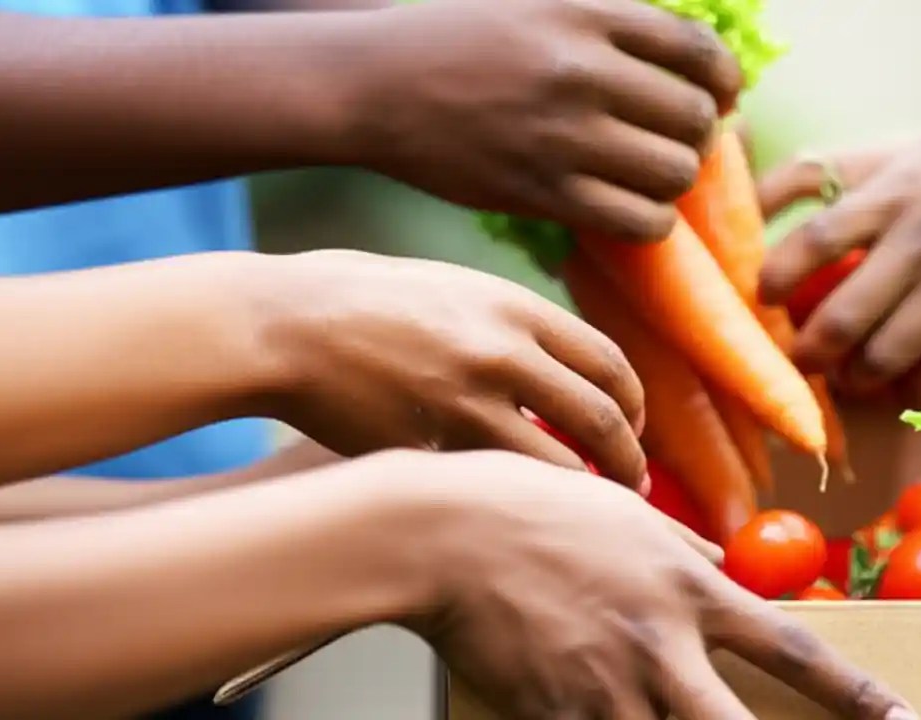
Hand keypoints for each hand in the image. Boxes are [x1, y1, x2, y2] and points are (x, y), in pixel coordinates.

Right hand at [263, 250, 646, 488]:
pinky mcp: (431, 449)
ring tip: (592, 512)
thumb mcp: (455, 287)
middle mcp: (505, 352)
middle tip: (634, 484)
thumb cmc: (362, 299)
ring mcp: (468, 404)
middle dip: (629, 459)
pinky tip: (523, 512)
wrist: (285, 324)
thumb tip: (561, 366)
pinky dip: (519, 503)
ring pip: (562, 466)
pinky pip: (497, 486)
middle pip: (602, 417)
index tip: (634, 427)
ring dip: (588, 494)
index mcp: (515, 306)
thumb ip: (513, 325)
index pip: (609, 362)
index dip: (635, 404)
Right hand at [346, 0, 742, 240]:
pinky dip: (649, 221)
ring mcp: (564, 135)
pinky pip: (639, 220)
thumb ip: (609, 20)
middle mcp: (584, 70)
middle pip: (696, 118)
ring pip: (674, 174)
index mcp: (589, 12)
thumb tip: (688, 61)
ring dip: (674, 182)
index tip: (721, 98)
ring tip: (649, 179)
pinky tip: (628, 211)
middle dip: (698, 137)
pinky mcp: (544, 191)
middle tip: (674, 144)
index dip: (725, 81)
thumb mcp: (537, 0)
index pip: (700, 51)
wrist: (376, 84)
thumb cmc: (456, 38)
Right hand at [415, 451, 914, 719]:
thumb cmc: (532, 510)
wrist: (445, 534)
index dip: (860, 697)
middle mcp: (663, 646)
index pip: (797, 654)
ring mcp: (610, 689)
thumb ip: (682, 547)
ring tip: (662, 719)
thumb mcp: (627, 512)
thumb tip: (719, 561)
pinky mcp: (559, 718)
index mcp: (689, 590)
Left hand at [758, 140, 920, 403]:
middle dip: (808, 350)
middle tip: (795, 357)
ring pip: (883, 355)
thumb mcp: (884, 153)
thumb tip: (741, 197)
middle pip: (844, 316)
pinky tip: (894, 385)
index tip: (761, 295)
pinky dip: (906, 389)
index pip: (817, 239)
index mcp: (888, 194)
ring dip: (851, 377)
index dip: (779, 275)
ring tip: (840, 376)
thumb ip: (812, 174)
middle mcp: (919, 239)